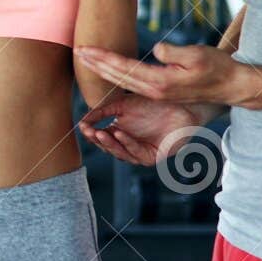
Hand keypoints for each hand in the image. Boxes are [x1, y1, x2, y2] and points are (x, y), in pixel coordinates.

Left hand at [75, 42, 254, 106]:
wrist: (231, 87)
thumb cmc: (218, 67)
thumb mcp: (198, 55)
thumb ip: (175, 53)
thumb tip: (156, 48)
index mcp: (160, 82)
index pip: (123, 68)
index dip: (102, 58)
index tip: (85, 49)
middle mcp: (154, 90)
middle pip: (118, 76)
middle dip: (96, 64)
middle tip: (76, 51)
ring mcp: (157, 93)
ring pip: (123, 82)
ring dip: (103, 70)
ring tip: (86, 59)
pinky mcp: (160, 92)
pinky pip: (132, 85)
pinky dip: (116, 77)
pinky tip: (107, 71)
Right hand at [78, 94, 205, 165]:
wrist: (180, 103)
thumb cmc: (152, 103)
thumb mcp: (121, 105)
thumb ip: (101, 112)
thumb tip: (81, 121)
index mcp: (120, 134)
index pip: (101, 139)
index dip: (91, 133)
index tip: (82, 126)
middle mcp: (129, 145)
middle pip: (108, 148)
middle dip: (98, 140)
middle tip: (89, 131)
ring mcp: (141, 153)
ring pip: (120, 154)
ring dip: (110, 144)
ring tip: (100, 133)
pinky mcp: (153, 157)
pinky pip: (136, 154)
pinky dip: (127, 143)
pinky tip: (119, 133)